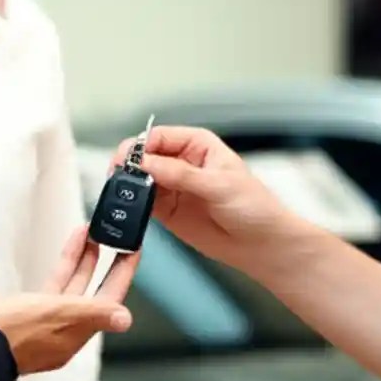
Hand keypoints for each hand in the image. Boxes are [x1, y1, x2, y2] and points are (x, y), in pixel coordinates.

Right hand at [0, 227, 138, 374]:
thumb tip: (125, 319)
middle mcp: (70, 326)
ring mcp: (51, 319)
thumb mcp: (59, 317)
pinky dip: (64, 264)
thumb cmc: (15, 335)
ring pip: (76, 283)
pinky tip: (70, 246)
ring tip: (92, 232)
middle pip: (97, 288)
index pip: (113, 296)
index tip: (134, 249)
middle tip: (118, 238)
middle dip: (107, 262)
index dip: (124, 272)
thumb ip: (94, 314)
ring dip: (84, 258)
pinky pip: (56, 283)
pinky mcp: (33, 312)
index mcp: (81, 329)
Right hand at [112, 126, 318, 274]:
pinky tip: (128, 209)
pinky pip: (143, 203)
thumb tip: (146, 163)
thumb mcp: (219, 185)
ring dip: (128, 185)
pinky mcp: (168, 211)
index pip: (160, 137)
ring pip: (140, 179)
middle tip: (118, 176)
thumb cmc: (254, 206)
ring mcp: (173, 187)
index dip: (140, 146)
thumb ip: (181, 174)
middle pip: (144, 156)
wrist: (262, 243)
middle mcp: (182, 163)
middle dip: (129, 164)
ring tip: (121, 194)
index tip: (127, 160)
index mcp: (197, 145)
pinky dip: (133, 205)